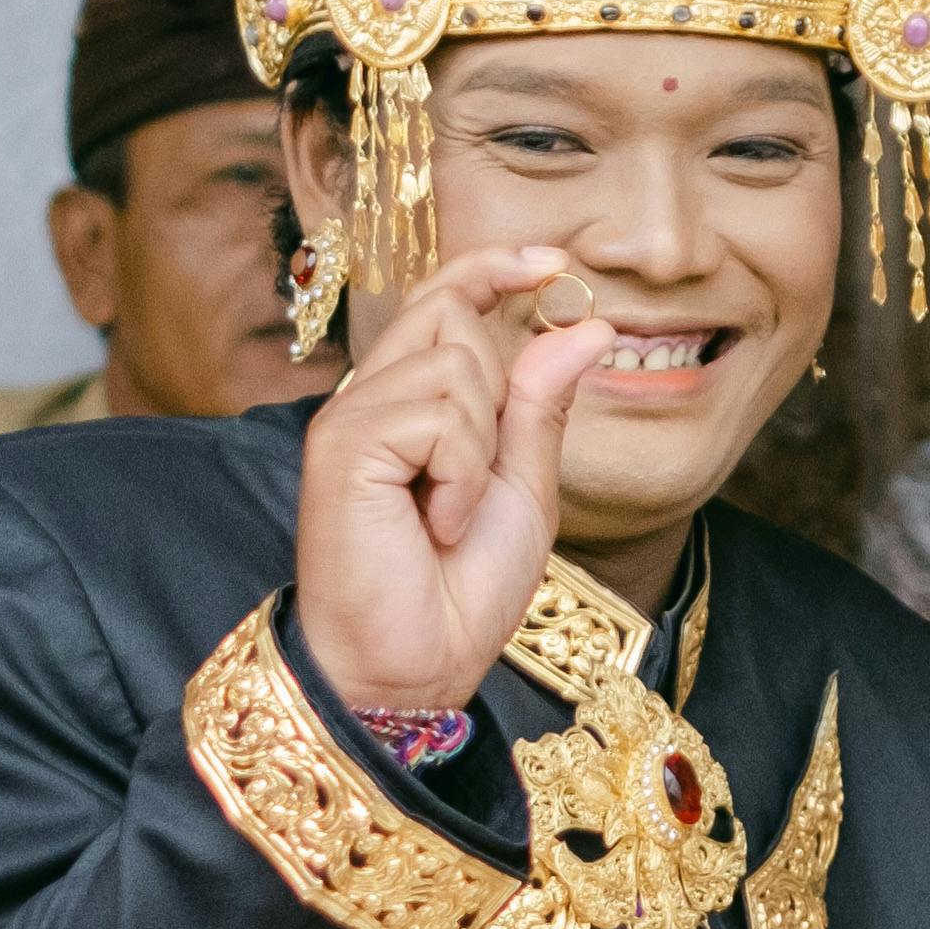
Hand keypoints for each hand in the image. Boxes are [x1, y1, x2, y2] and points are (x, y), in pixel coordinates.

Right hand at [289, 244, 600, 716]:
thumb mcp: (523, 488)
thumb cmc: (458, 589)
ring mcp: (348, 417)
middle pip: (451, 313)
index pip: (441, 297)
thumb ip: (542, 405)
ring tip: (453, 513)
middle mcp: (369, 397)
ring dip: (481, 446)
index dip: (493, 266)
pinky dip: (462, 471)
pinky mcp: (341, 444)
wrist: (414, 666)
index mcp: (407, 402)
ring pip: (453, 362)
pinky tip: (437, 523)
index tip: (553, 262)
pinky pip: (438, 411)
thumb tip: (588, 325)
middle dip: (497, 388)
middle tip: (476, 480)